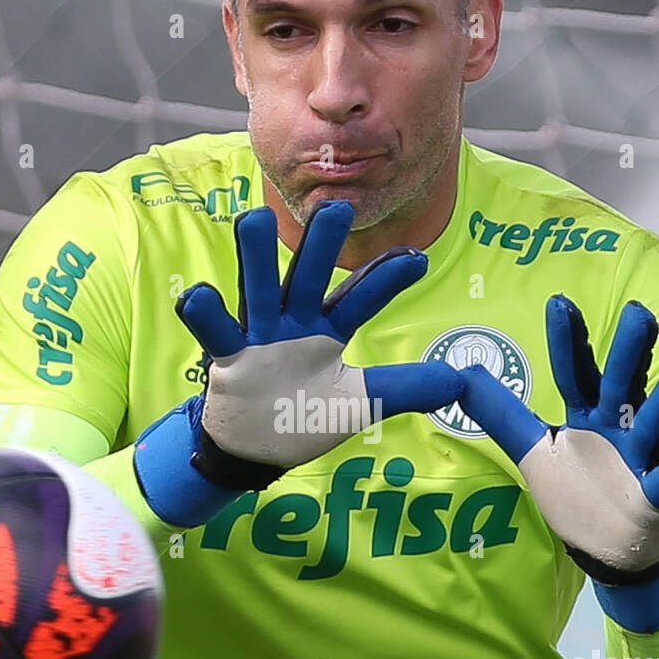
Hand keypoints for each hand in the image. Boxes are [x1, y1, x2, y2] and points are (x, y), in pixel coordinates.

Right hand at [135, 200, 460, 525]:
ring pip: (257, 287)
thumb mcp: (359, 404)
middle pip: (307, 275)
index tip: (419, 259)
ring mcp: (257, 334)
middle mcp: (293, 321)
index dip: (386, 280)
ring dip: (256, 255)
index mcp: (326, 328)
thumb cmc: (303, 417)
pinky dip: (204, 312)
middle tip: (338, 208)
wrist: (254, 450)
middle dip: (320, 243)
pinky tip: (199, 294)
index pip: (360, 298)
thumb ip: (403, 388)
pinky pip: (214, 329)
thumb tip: (460, 381)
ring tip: (256, 218)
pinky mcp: (226, 355)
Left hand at [457, 295, 658, 578]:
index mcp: (588, 414)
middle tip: (638, 313)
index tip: (557, 302)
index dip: (568, 341)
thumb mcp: (534, 451)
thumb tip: (460, 375)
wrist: (609, 550)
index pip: (576, 371)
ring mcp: (643, 457)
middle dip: (631, 350)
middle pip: (625, 383)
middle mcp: (619, 427)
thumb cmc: (577, 492)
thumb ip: (501, 415)